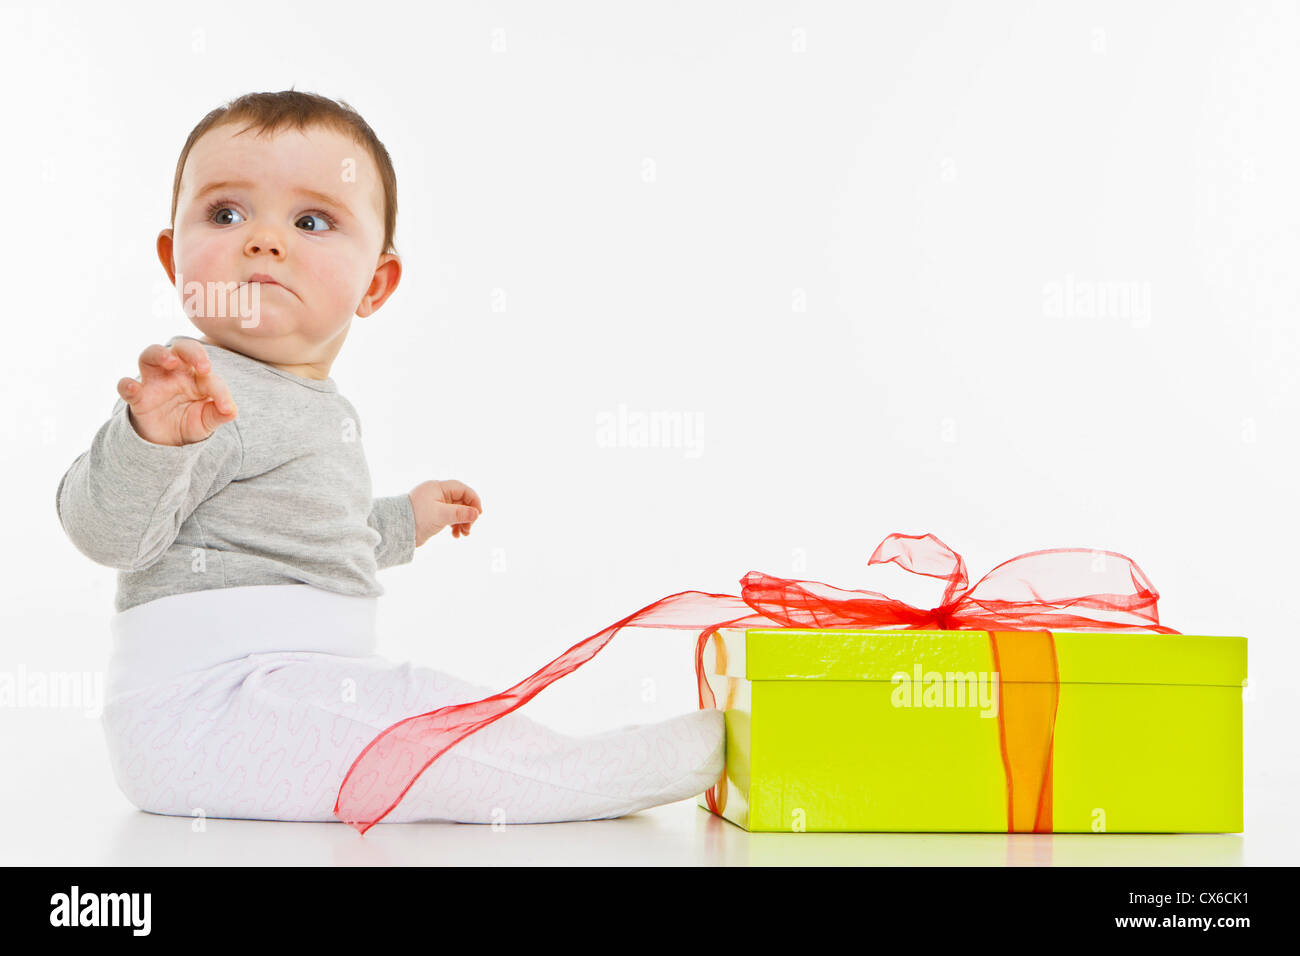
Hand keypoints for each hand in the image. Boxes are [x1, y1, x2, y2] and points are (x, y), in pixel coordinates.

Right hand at [117, 340, 236, 445]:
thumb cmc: (192, 421)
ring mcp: (153, 381)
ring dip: (160, 354)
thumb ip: (220, 413)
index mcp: (196, 375)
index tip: (225, 407)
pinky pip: (126, 385)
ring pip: (150, 355)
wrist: (169, 441)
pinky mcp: (137, 397)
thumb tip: (231, 411)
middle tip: (204, 366)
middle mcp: (174, 372)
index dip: (218, 389)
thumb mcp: (209, 419)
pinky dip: (127, 384)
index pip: (208, 373)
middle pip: (180, 348)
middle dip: (192, 351)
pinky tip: (134, 387)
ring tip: (171, 361)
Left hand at [409, 479, 482, 546]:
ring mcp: (435, 505)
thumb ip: (460, 513)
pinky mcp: (433, 515)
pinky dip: (455, 525)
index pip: (462, 490)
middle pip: (461, 501)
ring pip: (456, 510)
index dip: (473, 500)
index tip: (478, 514)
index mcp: (438, 488)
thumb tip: (476, 513)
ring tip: (464, 534)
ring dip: (463, 521)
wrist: (397, 530)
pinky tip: (456, 535)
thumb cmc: (416, 518)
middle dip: (467, 515)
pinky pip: (449, 518)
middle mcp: (437, 494)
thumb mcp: (441, 515)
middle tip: (469, 527)